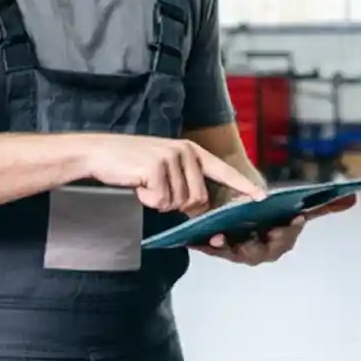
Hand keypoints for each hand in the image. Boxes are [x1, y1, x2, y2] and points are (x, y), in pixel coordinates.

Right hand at [78, 135, 266, 214]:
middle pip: (198, 199)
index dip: (243, 186)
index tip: (262, 198)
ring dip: (159, 202)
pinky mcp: (156, 168)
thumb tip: (198, 208)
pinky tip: (137, 184)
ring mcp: (171, 158)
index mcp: (191, 151)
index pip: (223, 171)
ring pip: (179, 203)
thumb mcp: (164, 168)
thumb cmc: (130, 164)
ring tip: (144, 183)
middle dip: (177, 205)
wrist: (99, 152)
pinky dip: (146, 200)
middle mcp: (185, 151)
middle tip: (156, 191)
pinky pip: (160, 202)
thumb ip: (185, 183)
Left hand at [192, 193, 358, 265]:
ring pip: (233, 252)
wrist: (244, 209)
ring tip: (219, 236)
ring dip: (225, 246)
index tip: (293, 216)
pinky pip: (209, 249)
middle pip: (260, 251)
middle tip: (250, 232)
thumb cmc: (271, 210)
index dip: (291, 229)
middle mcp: (260, 250)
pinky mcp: (216, 247)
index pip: (287, 237)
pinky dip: (202, 244)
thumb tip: (354, 198)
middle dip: (257, 243)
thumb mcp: (294, 204)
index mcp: (280, 239)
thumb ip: (323, 205)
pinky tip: (194, 237)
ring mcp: (237, 250)